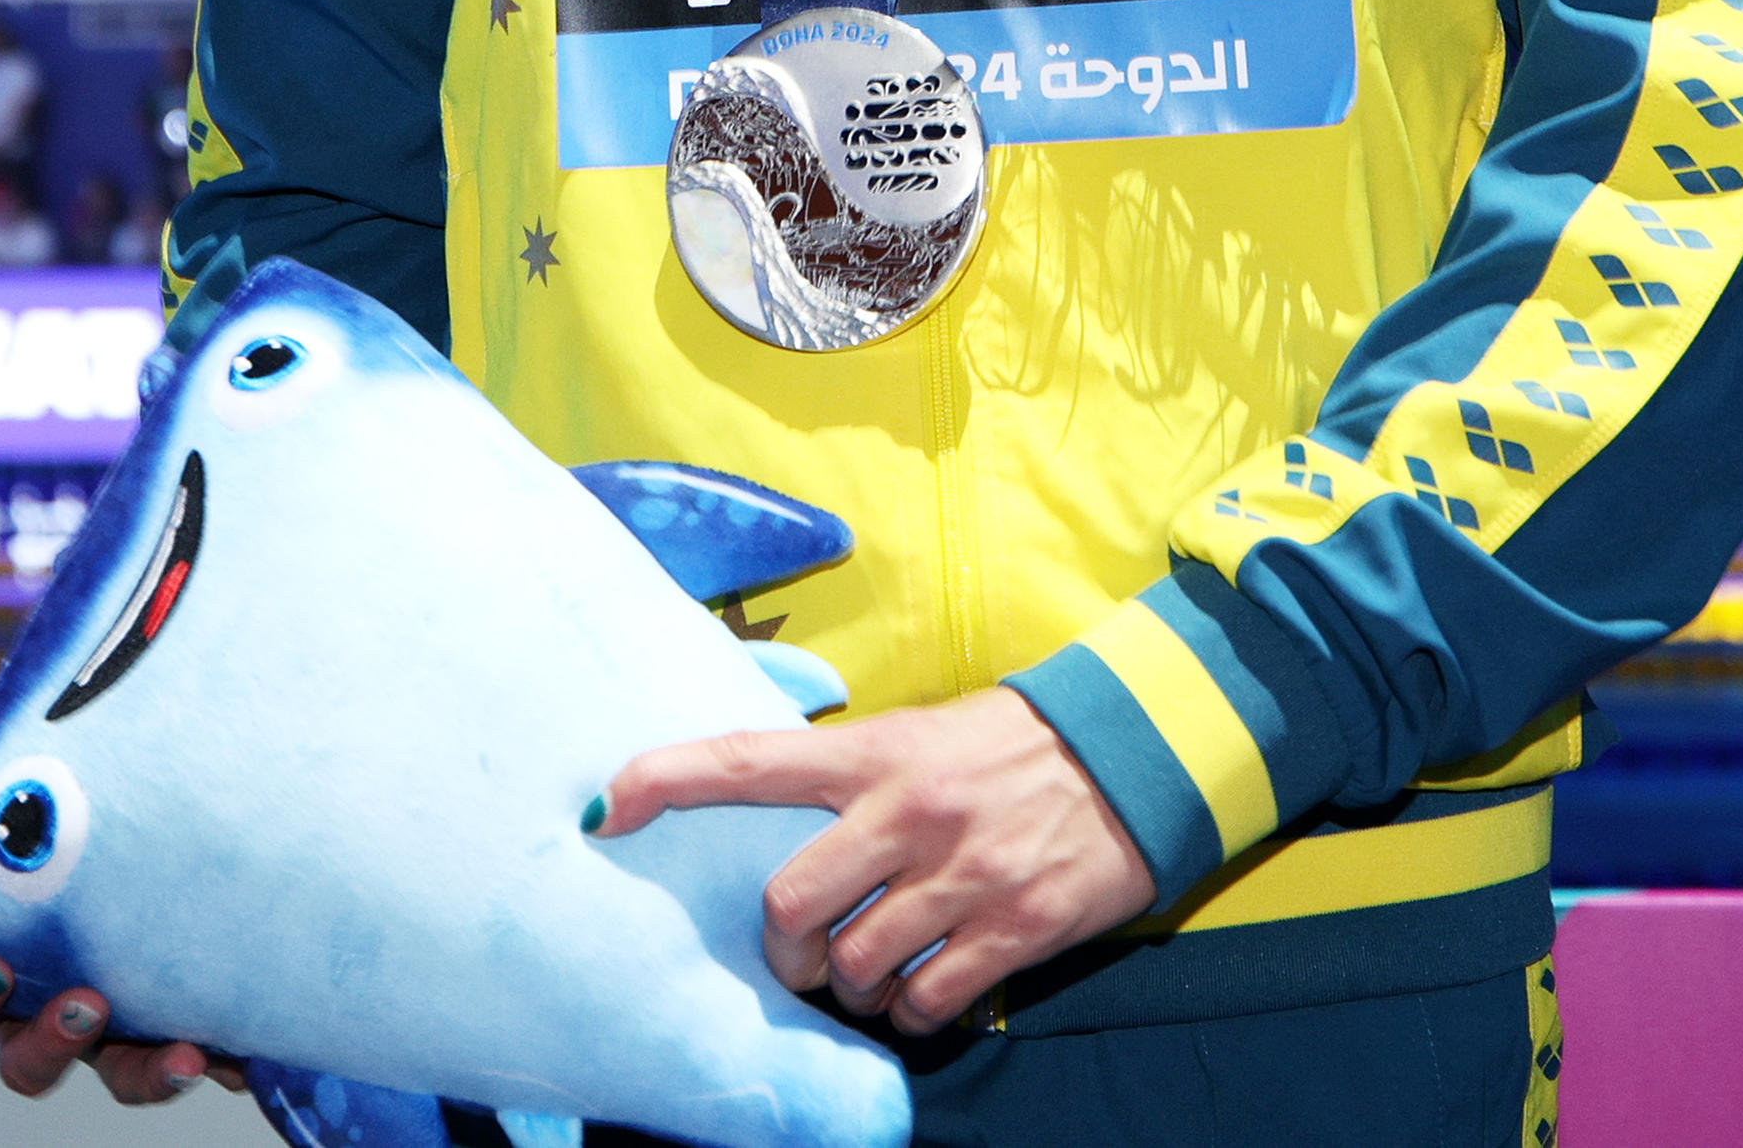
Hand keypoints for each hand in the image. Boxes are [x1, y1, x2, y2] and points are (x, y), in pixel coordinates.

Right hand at [0, 757, 244, 1103]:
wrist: (140, 797)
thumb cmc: (42, 810)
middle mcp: (41, 1005)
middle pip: (21, 1061)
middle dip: (49, 1043)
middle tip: (86, 1003)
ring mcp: (111, 1022)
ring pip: (112, 1074)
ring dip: (139, 1070)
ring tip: (177, 1048)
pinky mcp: (168, 1018)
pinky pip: (185, 1055)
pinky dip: (208, 1056)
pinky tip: (234, 1048)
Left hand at [591, 688, 1155, 1035]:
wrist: (1134, 756)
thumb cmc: (1010, 747)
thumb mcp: (922, 732)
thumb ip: (850, 774)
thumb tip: (767, 809)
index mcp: (877, 753)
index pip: (750, 759)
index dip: (668, 779)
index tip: (608, 804)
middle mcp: (911, 811)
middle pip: (790, 905)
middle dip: (782, 950)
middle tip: (800, 954)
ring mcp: (963, 873)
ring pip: (854, 966)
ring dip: (850, 986)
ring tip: (874, 969)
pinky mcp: (1015, 929)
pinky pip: (925, 1001)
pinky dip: (910, 1011)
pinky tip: (924, 988)